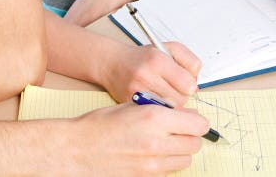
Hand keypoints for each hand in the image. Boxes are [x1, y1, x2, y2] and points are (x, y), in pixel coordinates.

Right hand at [70, 102, 206, 175]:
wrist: (77, 149)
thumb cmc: (100, 124)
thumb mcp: (132, 106)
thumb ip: (160, 109)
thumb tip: (183, 115)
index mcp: (154, 117)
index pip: (198, 123)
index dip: (196, 121)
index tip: (191, 120)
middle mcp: (157, 142)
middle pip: (195, 143)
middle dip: (190, 136)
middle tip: (178, 130)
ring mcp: (153, 163)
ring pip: (186, 159)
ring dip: (180, 151)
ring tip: (164, 143)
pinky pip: (170, 170)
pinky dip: (167, 162)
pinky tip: (152, 154)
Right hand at [101, 42, 201, 106]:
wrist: (114, 64)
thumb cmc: (143, 57)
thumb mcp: (170, 49)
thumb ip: (190, 62)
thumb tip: (195, 86)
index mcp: (157, 60)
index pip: (188, 84)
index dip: (190, 85)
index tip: (186, 83)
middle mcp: (146, 76)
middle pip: (180, 99)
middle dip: (182, 96)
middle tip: (175, 89)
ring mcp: (137, 92)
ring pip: (170, 110)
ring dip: (172, 105)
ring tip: (165, 95)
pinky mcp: (132, 105)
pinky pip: (156, 115)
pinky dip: (160, 111)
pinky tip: (156, 102)